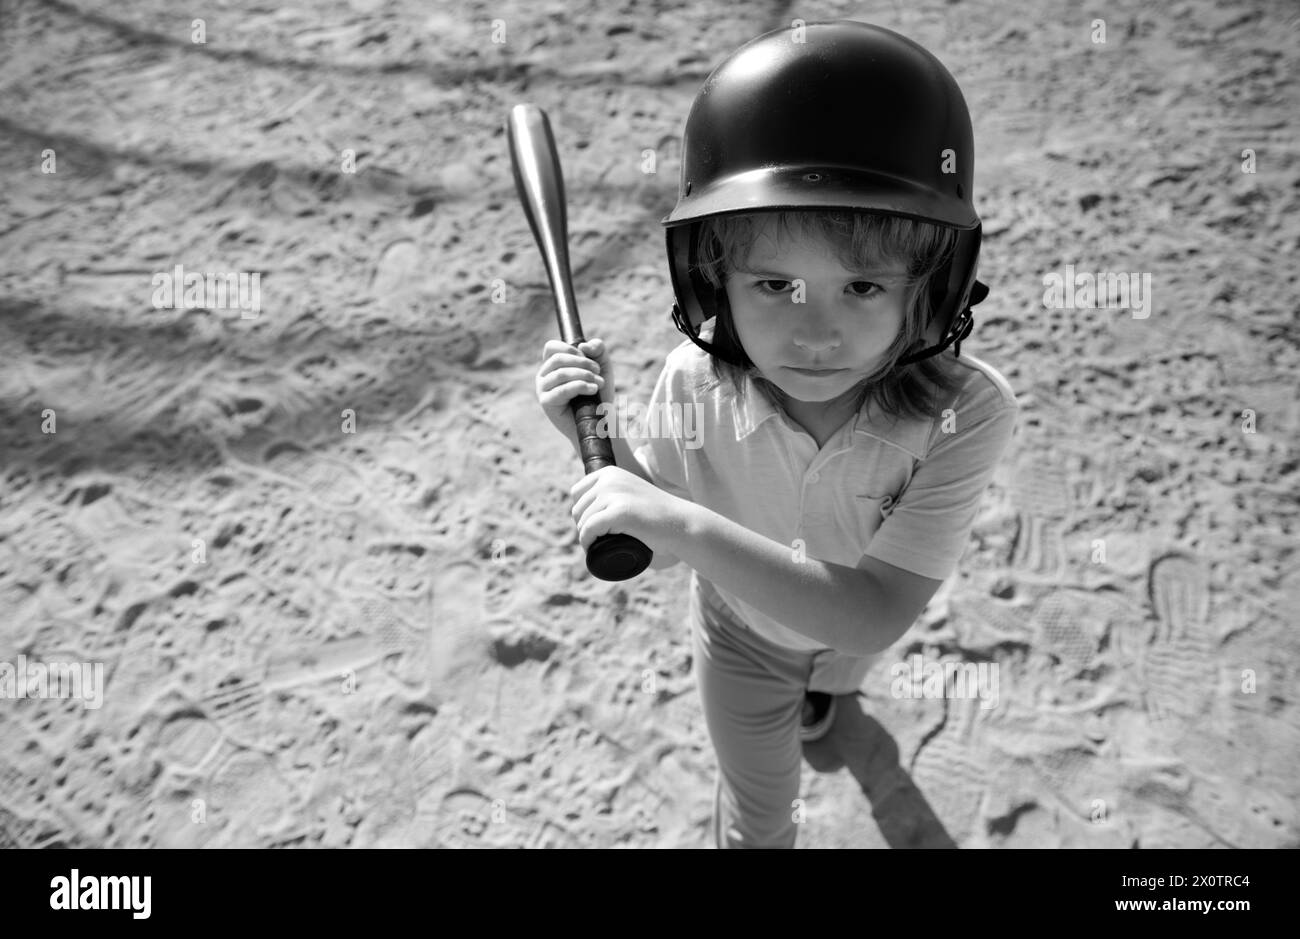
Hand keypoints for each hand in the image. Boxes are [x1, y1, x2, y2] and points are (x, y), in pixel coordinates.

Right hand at [536, 337, 615, 449]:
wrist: (600, 419)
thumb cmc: (598, 392)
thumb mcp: (602, 366)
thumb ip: (598, 349)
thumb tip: (584, 345)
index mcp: (552, 365)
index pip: (551, 347)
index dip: (570, 349)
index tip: (588, 357)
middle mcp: (544, 376)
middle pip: (558, 359)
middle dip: (582, 362)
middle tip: (598, 371)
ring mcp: (542, 389)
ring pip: (560, 373)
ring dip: (584, 375)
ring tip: (599, 383)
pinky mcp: (546, 403)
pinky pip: (562, 390)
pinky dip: (580, 386)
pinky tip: (593, 389)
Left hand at [569, 465, 684, 555]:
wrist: (681, 523)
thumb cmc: (655, 515)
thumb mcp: (630, 492)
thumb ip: (613, 491)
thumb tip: (582, 507)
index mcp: (610, 472)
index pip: (576, 493)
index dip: (581, 512)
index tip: (593, 526)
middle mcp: (609, 479)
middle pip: (577, 509)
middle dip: (583, 527)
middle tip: (600, 540)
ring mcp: (614, 494)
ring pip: (582, 522)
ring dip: (586, 537)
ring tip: (601, 546)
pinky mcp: (619, 512)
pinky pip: (589, 529)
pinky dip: (587, 542)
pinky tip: (592, 549)